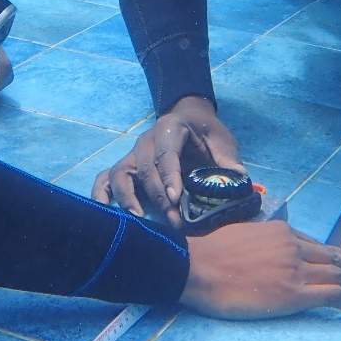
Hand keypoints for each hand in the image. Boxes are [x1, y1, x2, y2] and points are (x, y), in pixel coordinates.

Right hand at [91, 96, 243, 225]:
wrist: (190, 118)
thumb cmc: (207, 132)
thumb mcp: (223, 141)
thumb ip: (229, 162)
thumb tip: (239, 187)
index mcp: (170, 127)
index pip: (166, 153)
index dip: (169, 176)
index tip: (175, 198)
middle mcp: (146, 140)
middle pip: (145, 169)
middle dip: (158, 198)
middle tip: (174, 222)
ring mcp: (132, 154)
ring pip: (119, 174)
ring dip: (127, 198)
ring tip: (140, 220)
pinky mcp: (125, 167)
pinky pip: (105, 180)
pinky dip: (102, 196)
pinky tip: (105, 214)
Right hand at [181, 221, 340, 319]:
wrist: (198, 268)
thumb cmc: (209, 255)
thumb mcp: (240, 235)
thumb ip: (260, 241)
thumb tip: (263, 250)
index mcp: (279, 232)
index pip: (314, 244)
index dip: (333, 253)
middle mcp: (293, 247)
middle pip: (333, 258)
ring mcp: (296, 270)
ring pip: (339, 275)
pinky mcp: (295, 294)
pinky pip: (335, 296)